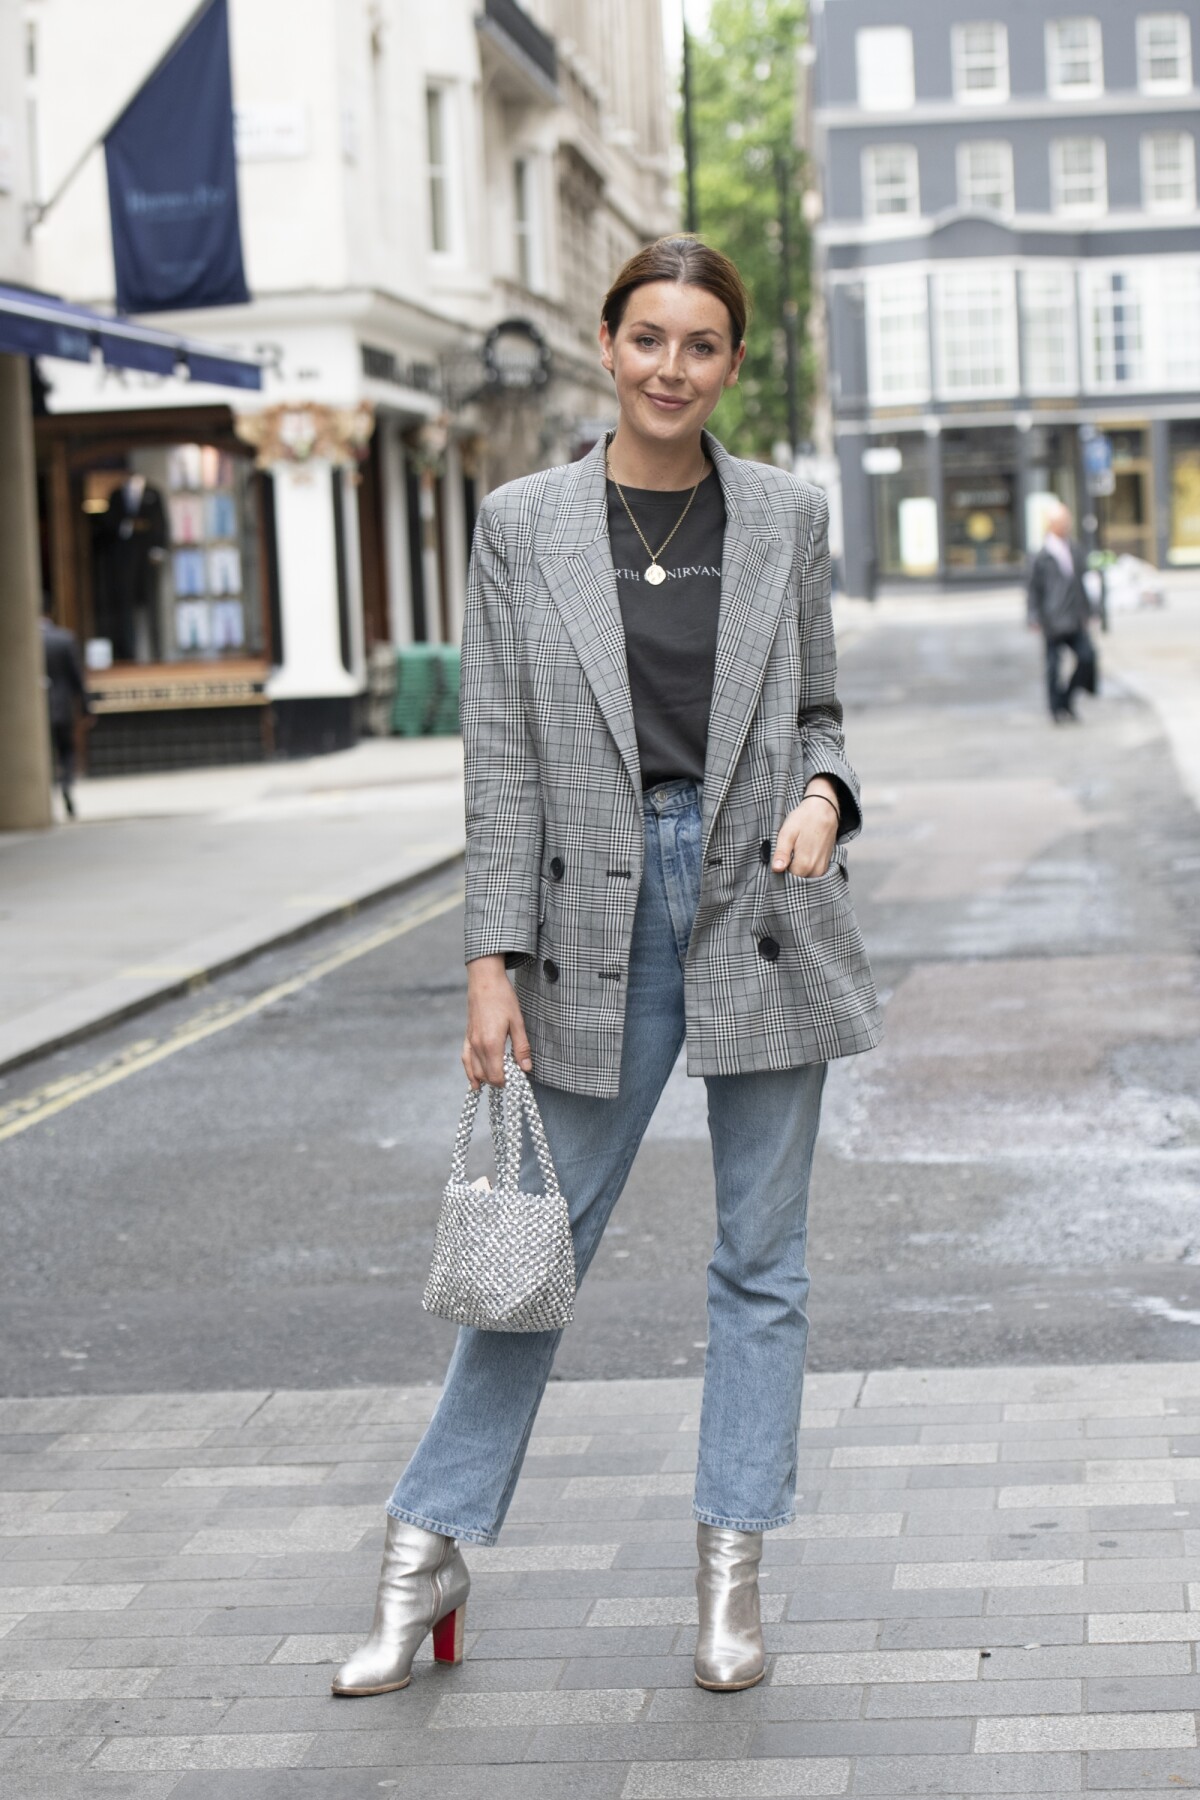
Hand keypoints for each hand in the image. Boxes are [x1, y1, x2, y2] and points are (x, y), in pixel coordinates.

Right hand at [463, 955, 532, 1090]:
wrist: (484, 981)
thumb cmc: (503, 998)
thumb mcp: (518, 1022)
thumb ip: (521, 1048)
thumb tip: (526, 1069)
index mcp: (491, 1044)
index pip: (496, 1076)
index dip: (506, 1082)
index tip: (517, 1079)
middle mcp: (478, 1046)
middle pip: (485, 1076)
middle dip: (498, 1081)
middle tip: (512, 1077)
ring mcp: (470, 1042)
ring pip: (474, 1071)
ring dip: (485, 1078)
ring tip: (498, 1081)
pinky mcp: (467, 1037)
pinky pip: (466, 1060)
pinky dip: (470, 1072)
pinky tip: (475, 1080)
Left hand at [772, 790, 838, 877]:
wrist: (824, 810)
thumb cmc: (803, 819)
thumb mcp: (787, 833)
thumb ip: (782, 853)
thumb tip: (776, 869)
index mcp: (804, 864)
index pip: (785, 880)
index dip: (779, 872)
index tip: (777, 861)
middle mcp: (815, 870)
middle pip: (795, 881)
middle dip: (788, 872)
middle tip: (784, 856)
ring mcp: (822, 869)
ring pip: (804, 879)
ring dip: (796, 871)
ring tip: (793, 855)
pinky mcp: (825, 865)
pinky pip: (812, 875)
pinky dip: (805, 870)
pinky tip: (801, 856)